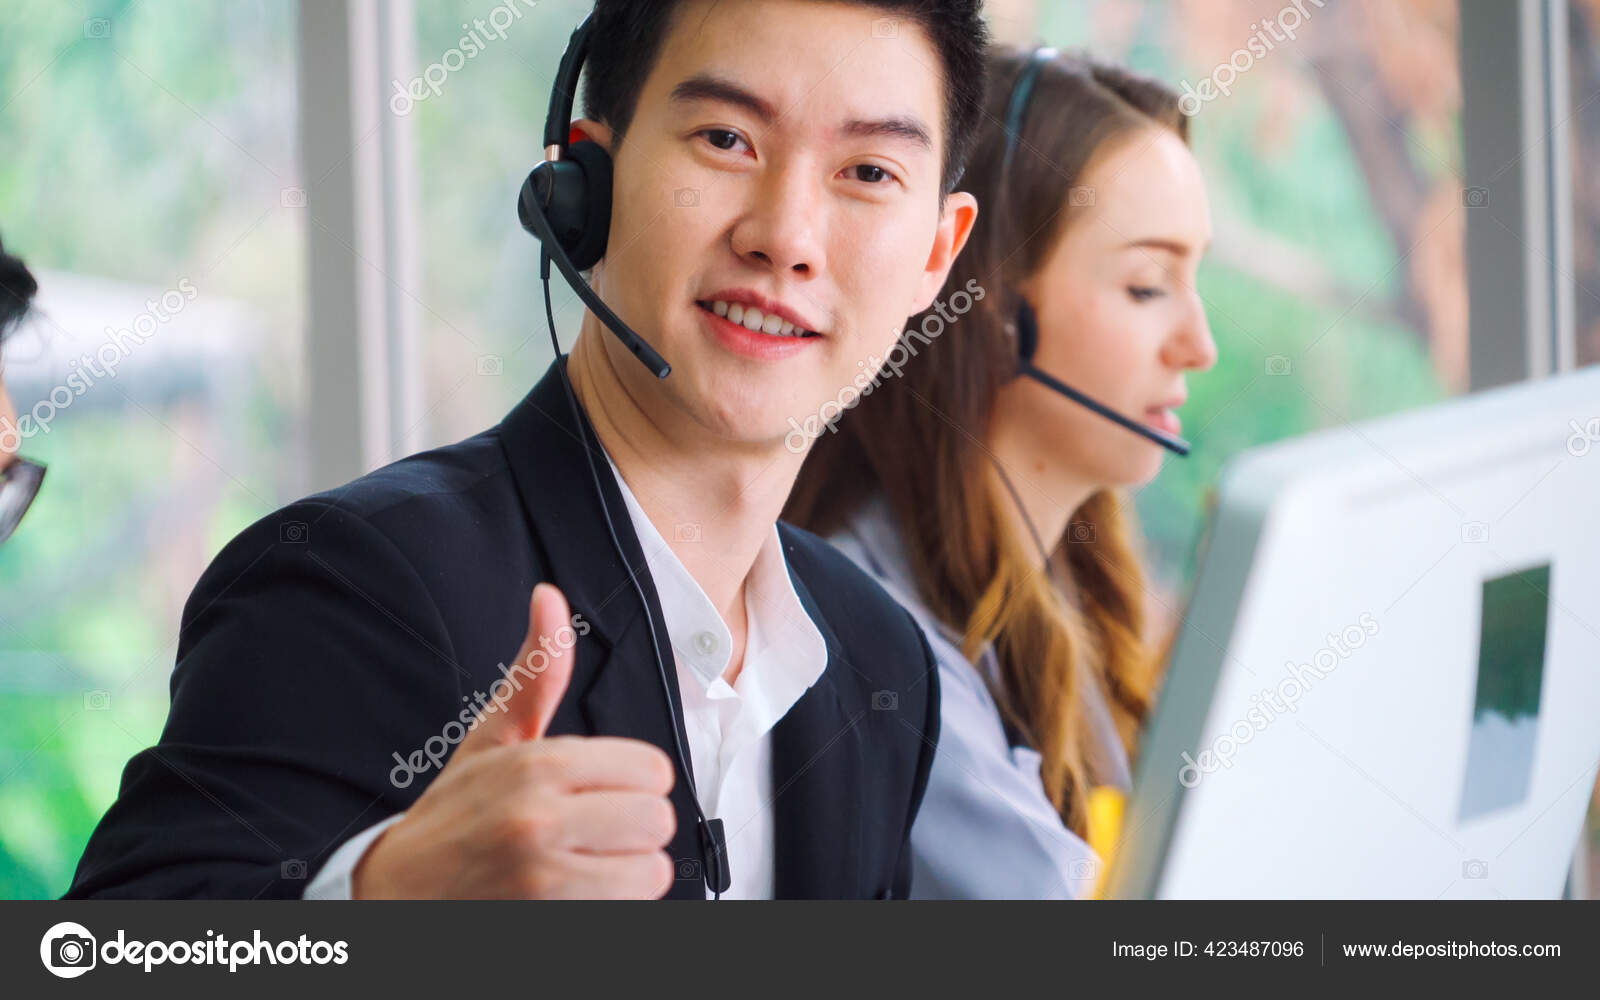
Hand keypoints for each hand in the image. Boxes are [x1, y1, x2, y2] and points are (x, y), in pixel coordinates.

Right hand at [353, 583, 677, 897]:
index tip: (598, 793)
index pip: (652, 769)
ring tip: (582, 867)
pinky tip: (574, 896)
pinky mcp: (548, 922)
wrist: (396, 896)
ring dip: (625, 874)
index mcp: (536, 765)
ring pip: (651, 872)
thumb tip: (549, 596)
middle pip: (656, 820)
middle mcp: (539, 819)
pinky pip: (630, 911)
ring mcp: (543, 879)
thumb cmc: (454, 815)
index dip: (631, 784)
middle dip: (632, 831)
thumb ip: (535, 674)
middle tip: (590, 835)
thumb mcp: (492, 739)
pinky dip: (611, 906)